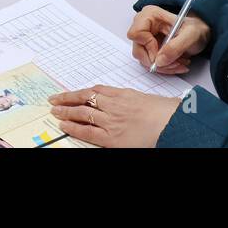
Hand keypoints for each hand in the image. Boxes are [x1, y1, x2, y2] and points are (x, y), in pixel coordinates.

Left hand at [49, 85, 181, 147]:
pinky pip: (87, 131)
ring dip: (66, 112)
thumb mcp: (147, 99)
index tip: (72, 93)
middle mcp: (114, 105)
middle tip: (54, 99)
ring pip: (82, 113)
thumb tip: (125, 102)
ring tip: (55, 111)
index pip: (96, 90)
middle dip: (67, 99)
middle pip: (85, 98)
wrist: (172, 123)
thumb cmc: (166, 113)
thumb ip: (132, 100)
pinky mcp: (112, 137)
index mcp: (124, 94)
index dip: (81, 92)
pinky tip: (64, 126)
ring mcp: (111, 120)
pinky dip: (74, 128)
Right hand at [127, 5, 210, 74]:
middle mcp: (145, 25)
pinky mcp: (150, 48)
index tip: (162, 54)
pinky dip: (165, 67)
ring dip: (163, 66)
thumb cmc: (197, 28)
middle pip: (138, 50)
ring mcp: (146, 38)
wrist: (202, 33)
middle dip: (157, 62)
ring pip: (144, 60)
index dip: (148, 47)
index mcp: (150, 15)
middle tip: (175, 63)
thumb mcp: (191, 35)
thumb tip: (159, 61)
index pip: (136, 34)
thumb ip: (175, 47)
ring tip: (180, 63)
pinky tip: (177, 63)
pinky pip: (151, 63)